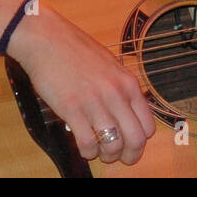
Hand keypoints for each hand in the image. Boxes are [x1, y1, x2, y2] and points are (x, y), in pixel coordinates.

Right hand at [7, 6, 156, 165]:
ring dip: (107, 155)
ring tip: (99, 151)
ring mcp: (95, 102)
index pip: (148, 125)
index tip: (130, 145)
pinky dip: (88, 152)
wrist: (48, 39)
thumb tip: (127, 115)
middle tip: (118, 157)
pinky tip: (84, 146)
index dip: (140, 141)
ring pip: (113, 145)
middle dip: (129, 155)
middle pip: (135, 140)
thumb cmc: (77, 51)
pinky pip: (88, 143)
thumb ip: (121, 89)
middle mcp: (116, 94)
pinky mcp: (72, 109)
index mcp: (128, 84)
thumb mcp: (111, 66)